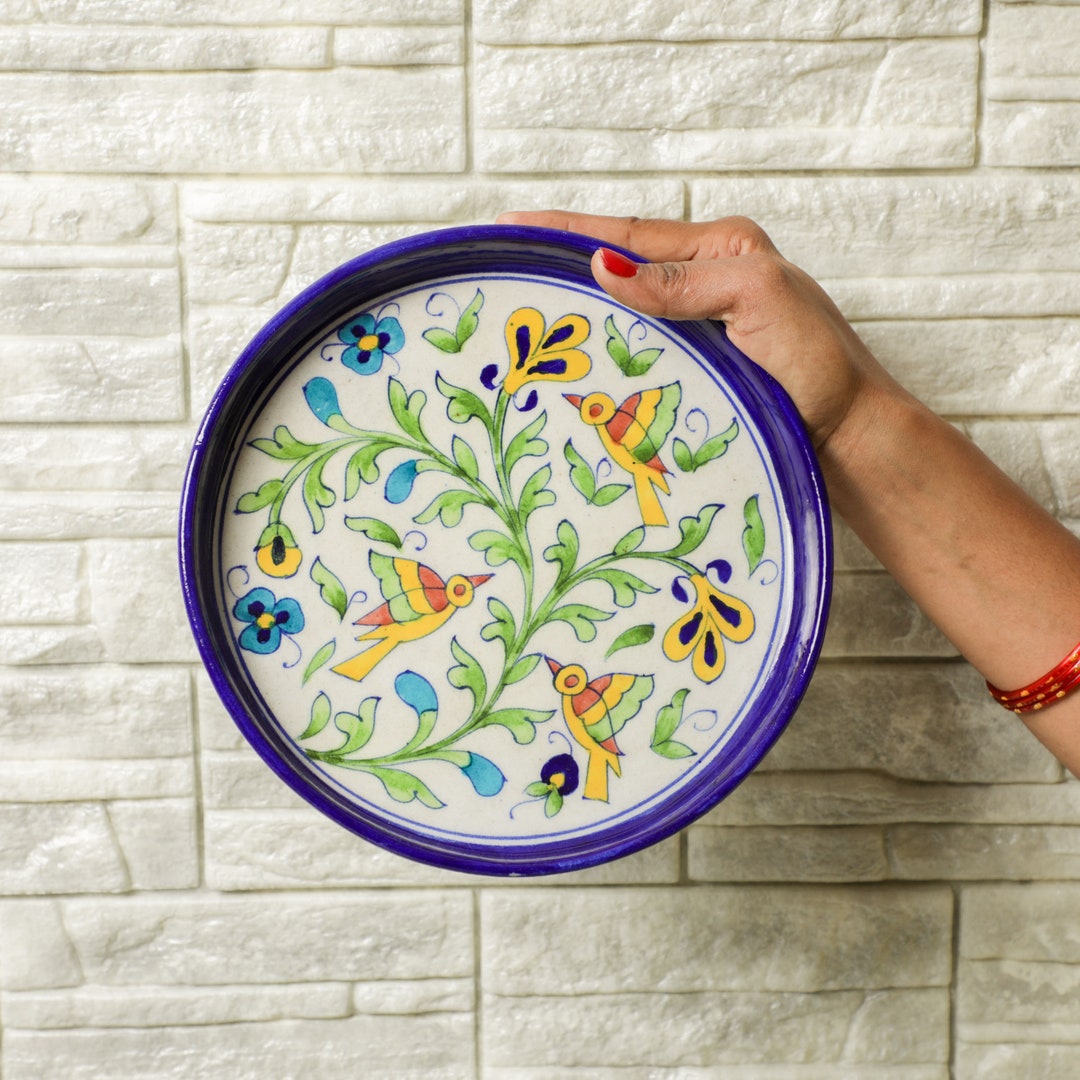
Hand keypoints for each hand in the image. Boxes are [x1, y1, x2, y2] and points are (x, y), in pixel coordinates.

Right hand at [496, 210, 899, 454]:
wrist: (849, 437)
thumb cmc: (818, 366)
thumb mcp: (756, 300)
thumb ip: (683, 282)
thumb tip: (603, 265)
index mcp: (723, 250)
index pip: (629, 235)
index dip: (566, 229)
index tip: (509, 227)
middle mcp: (707, 283)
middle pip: (619, 266)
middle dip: (561, 263)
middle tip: (503, 266)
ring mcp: (700, 328)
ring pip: (624, 312)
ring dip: (577, 310)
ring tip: (523, 311)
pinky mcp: (698, 368)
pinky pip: (637, 351)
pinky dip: (602, 351)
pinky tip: (573, 362)